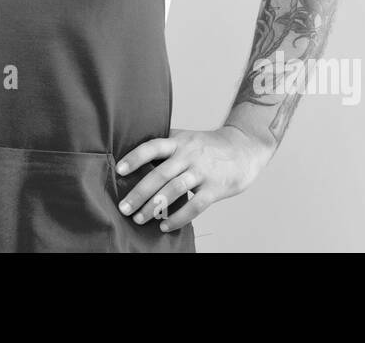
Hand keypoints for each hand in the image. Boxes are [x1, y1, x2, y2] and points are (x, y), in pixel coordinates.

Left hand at [115, 125, 274, 231]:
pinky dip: (178, 218)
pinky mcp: (215, 187)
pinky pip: (195, 206)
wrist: (245, 147)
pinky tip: (165, 226)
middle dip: (139, 193)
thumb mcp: (186, 139)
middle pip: (160, 174)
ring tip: (139, 219)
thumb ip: (166, 148)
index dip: (135, 158)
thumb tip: (135, 163)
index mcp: (179, 141)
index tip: (119, 170)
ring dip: (154, 207)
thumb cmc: (208, 147)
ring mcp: (203, 171)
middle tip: (123, 207)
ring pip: (174, 190)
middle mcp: (189, 154)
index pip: (152, 146)